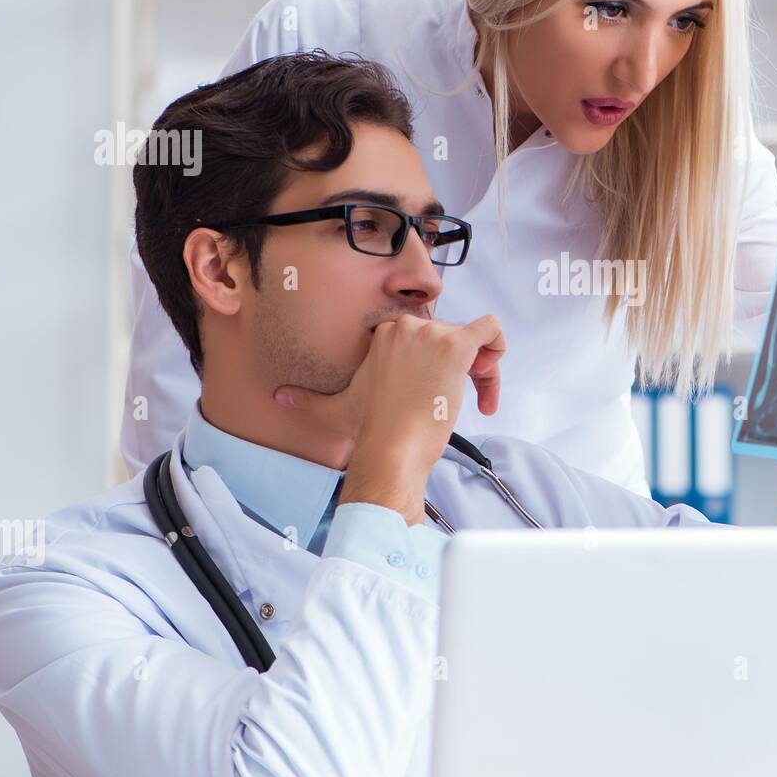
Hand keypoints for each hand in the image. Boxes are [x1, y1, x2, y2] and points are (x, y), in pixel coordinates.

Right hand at [274, 314, 505, 522]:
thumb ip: (308, 399)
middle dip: (463, 369)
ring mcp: (431, 334)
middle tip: (462, 402)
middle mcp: (407, 326)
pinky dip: (498, 346)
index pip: (426, 335)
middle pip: (452, 336)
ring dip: (483, 369)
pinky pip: (490, 328)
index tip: (435, 395)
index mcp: (384, 333)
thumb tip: (279, 397)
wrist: (391, 449)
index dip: (437, 364)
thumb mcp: (334, 409)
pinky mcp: (456, 347)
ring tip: (475, 400)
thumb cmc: (369, 432)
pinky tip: (488, 380)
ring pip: (474, 338)